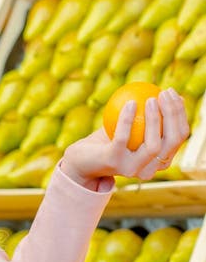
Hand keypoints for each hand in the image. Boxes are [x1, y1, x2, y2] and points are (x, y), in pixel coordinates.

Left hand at [60, 88, 189, 189]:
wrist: (81, 160)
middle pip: (172, 141)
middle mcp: (150, 169)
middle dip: (173, 114)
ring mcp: (132, 168)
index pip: (179, 136)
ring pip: (154, 145)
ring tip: (150, 98)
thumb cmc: (110, 140)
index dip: (181, 113)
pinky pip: (123, 138)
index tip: (173, 92)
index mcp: (160, 161)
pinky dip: (127, 119)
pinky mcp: (114, 162)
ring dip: (155, 119)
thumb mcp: (134, 128)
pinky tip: (130, 103)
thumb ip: (153, 116)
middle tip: (164, 93)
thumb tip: (175, 95)